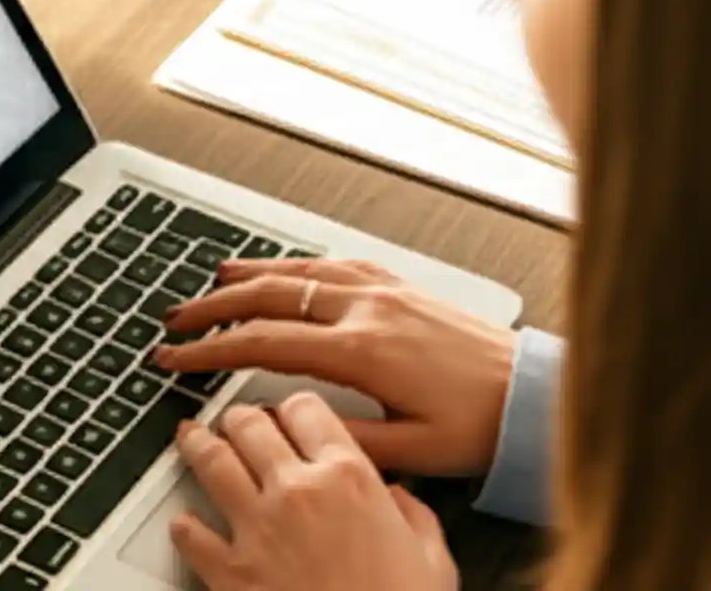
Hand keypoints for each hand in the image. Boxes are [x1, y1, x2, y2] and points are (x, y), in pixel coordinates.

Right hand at [155, 258, 515, 475]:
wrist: (533, 396)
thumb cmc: (481, 424)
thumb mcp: (408, 449)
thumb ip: (336, 434)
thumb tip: (280, 420)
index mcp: (363, 349)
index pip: (263, 343)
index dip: (210, 350)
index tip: (176, 357)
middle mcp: (369, 309)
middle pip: (270, 296)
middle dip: (213, 307)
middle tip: (177, 319)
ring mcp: (386, 291)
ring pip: (300, 271)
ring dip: (250, 274)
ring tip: (213, 279)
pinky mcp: (402, 288)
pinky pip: (337, 263)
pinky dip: (299, 262)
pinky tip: (285, 266)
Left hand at [172, 394, 456, 589]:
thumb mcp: (431, 557)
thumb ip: (412, 513)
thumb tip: (398, 497)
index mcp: (349, 478)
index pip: (305, 409)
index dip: (292, 408)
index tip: (287, 414)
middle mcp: (298, 491)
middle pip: (248, 424)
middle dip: (239, 419)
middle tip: (234, 423)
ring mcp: (257, 529)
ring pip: (210, 460)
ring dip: (197, 445)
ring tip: (191, 439)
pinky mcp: (229, 572)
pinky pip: (190, 533)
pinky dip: (184, 525)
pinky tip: (186, 522)